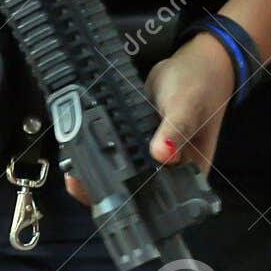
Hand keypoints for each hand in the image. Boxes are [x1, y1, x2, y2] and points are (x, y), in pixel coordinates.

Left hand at [63, 31, 235, 206]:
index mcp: (187, 176)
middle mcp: (167, 171)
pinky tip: (78, 142)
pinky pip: (116, 147)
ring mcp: (149, 154)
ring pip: (122, 169)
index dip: (131, 207)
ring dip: (97, 168)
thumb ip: (176, 131)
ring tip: (70, 163)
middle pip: (135, 190)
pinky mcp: (135, 136)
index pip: (160, 204)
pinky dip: (99, 146)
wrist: (194, 63)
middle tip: (75, 178)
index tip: (102, 201)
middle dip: (105, 188)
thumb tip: (163, 154)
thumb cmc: (199, 87)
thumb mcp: (187, 107)